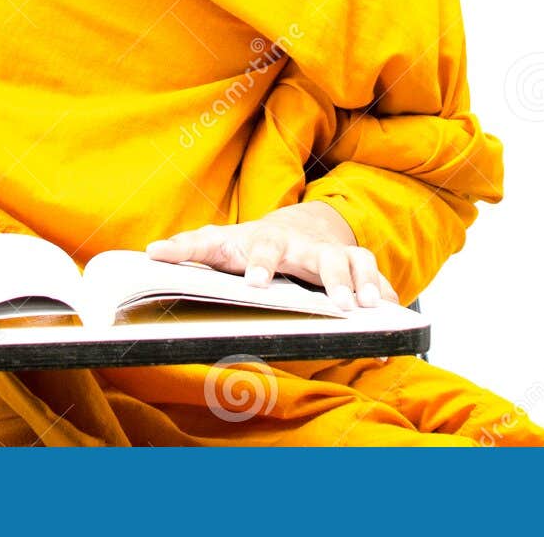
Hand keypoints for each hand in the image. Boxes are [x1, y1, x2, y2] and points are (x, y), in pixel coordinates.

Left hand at [145, 201, 398, 309]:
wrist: (299, 225)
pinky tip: (393, 319)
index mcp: (268, 241)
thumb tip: (150, 252)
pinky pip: (378, 280)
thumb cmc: (251, 242)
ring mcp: (334, 254)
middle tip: (338, 304)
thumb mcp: (220, 242)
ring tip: (371, 310)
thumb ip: (188, 248)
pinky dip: (387, 297)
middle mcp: (305, 247)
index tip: (256, 283)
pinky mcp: (356, 267)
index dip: (260, 263)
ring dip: (365, 286)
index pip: (262, 247)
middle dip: (332, 279)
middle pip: (323, 258)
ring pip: (357, 264)